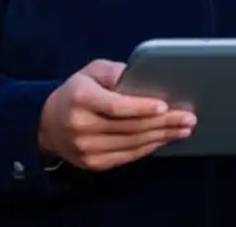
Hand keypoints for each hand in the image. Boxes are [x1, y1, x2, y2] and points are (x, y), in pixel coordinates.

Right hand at [38, 59, 195, 171]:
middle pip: (129, 127)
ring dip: (161, 137)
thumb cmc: (76, 92)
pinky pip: (127, 156)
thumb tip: (142, 77)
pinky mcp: (93, 163)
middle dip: (163, 123)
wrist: (47, 123)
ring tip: (183, 129)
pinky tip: (163, 140)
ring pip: (132, 144)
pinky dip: (148, 148)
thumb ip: (115, 72)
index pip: (116, 106)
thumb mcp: (90, 72)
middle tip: (188, 118)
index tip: (164, 106)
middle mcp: (81, 125)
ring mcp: (86, 148)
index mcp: (80, 98)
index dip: (141, 107)